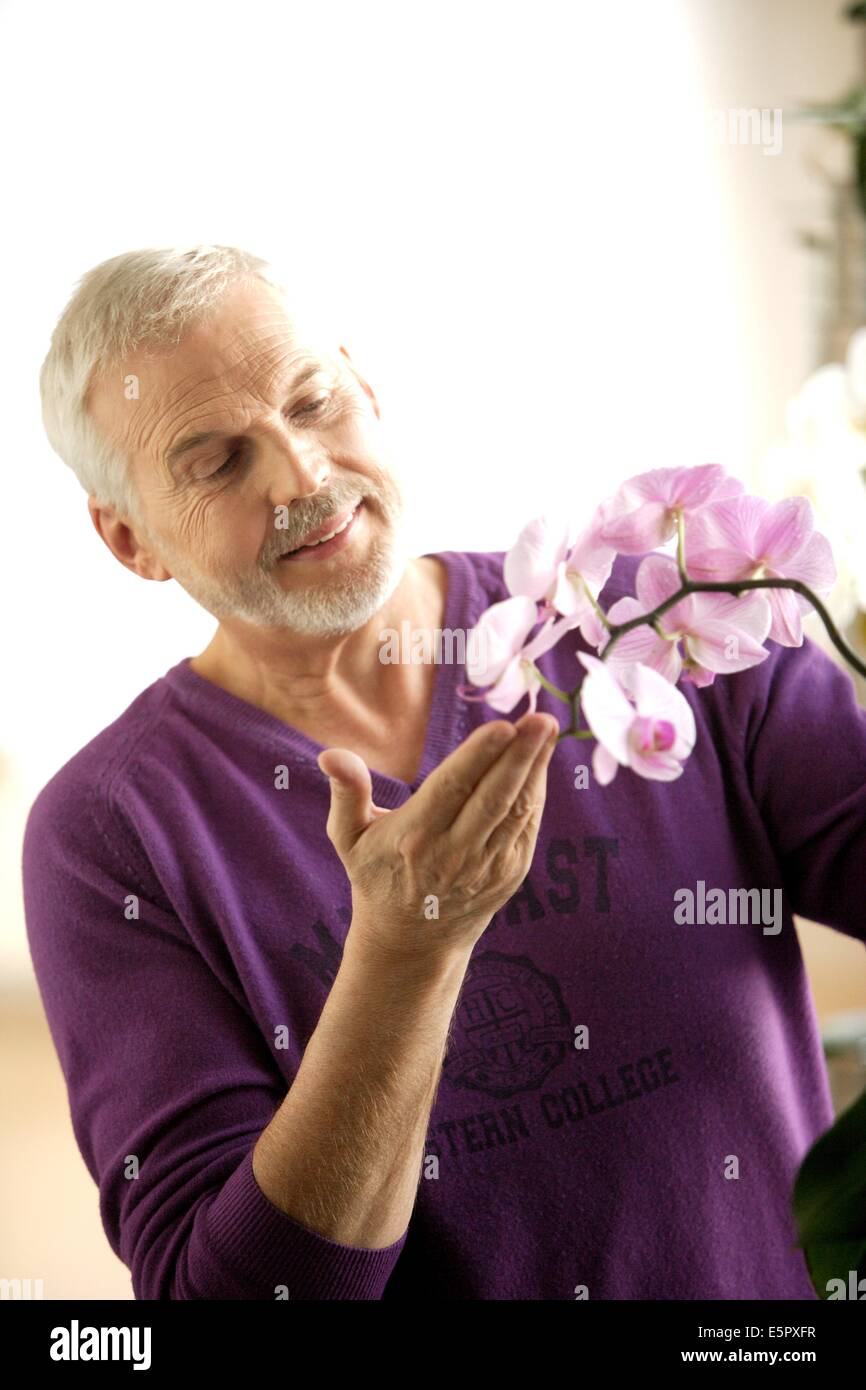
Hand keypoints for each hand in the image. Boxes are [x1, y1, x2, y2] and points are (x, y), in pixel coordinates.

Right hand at [317, 712, 559, 962]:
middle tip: (540, 720)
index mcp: (415, 837)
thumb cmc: (377, 875)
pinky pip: (526, 825)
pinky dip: (536, 791)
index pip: (451, 790)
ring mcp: (487, 866)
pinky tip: (541, 760)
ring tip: (548, 728)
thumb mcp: (349, 838)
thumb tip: (330, 754)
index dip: (478, 758)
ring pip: (516, 811)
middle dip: (520, 757)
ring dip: (536, 768)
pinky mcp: (509, 873)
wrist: (411, 942)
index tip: (501, 726)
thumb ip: (346, 793)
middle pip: (493, 799)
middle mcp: (455, 853)